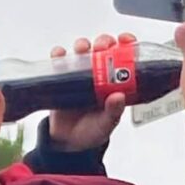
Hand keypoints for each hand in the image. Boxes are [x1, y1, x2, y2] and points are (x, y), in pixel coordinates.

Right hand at [42, 34, 130, 154]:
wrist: (67, 143)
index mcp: (115, 81)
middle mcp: (98, 74)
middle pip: (102, 48)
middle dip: (103, 42)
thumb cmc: (91, 132)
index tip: (126, 40)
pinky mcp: (60, 79)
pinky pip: (58, 62)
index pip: (124, 56)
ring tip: (82, 49)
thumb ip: (113, 112)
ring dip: (82, 45)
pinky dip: (57, 55)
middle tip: (102, 47)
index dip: (126, 44)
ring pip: (81, 51)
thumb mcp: (106, 124)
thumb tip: (118, 97)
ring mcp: (79, 75)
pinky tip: (59, 55)